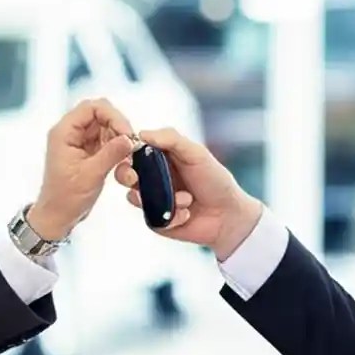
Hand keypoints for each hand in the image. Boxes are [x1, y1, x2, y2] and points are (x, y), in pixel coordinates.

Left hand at [27, 98, 135, 240]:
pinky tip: (123, 161)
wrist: (57, 216)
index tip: (127, 133)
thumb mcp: (91, 175)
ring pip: (105, 126)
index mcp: (64, 132)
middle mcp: (70, 132)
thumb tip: (130, 138)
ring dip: (119, 138)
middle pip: (100, 114)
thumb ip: (111, 153)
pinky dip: (117, 147)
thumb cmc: (66, 197)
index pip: (91, 108)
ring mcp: (79, 141)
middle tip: (131, 143)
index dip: (113, 115)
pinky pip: (106, 140)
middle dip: (118, 126)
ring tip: (128, 155)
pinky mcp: (87, 151)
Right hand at [113, 127, 261, 259]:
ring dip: (161, 198)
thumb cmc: (216, 180)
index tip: (129, 154)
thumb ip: (172, 139)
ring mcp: (153, 200)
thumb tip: (141, 133)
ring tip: (187, 200)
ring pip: (134, 197)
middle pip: (125, 175)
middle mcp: (153, 179)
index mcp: (160, 159)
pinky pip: (150, 217)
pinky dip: (172, 216)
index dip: (126, 153)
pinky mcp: (156, 220)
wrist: (229, 215)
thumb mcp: (197, 153)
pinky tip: (188, 214)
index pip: (133, 152)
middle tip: (136, 180)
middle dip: (127, 176)